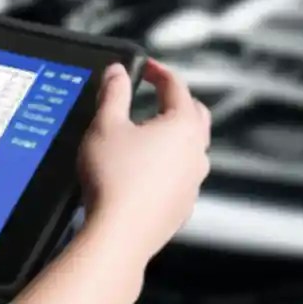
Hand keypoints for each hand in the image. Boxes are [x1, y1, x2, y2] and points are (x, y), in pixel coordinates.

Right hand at [78, 58, 210, 258]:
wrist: (119, 235)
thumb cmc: (113, 180)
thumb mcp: (105, 126)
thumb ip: (113, 93)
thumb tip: (117, 73)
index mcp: (183, 125)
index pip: (176, 86)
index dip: (159, 72)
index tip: (146, 68)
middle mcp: (197, 151)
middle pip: (194, 114)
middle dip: (176, 100)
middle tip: (155, 94)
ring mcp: (194, 180)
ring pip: (193, 147)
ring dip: (176, 133)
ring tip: (151, 132)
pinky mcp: (184, 204)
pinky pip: (183, 175)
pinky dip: (171, 164)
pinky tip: (149, 169)